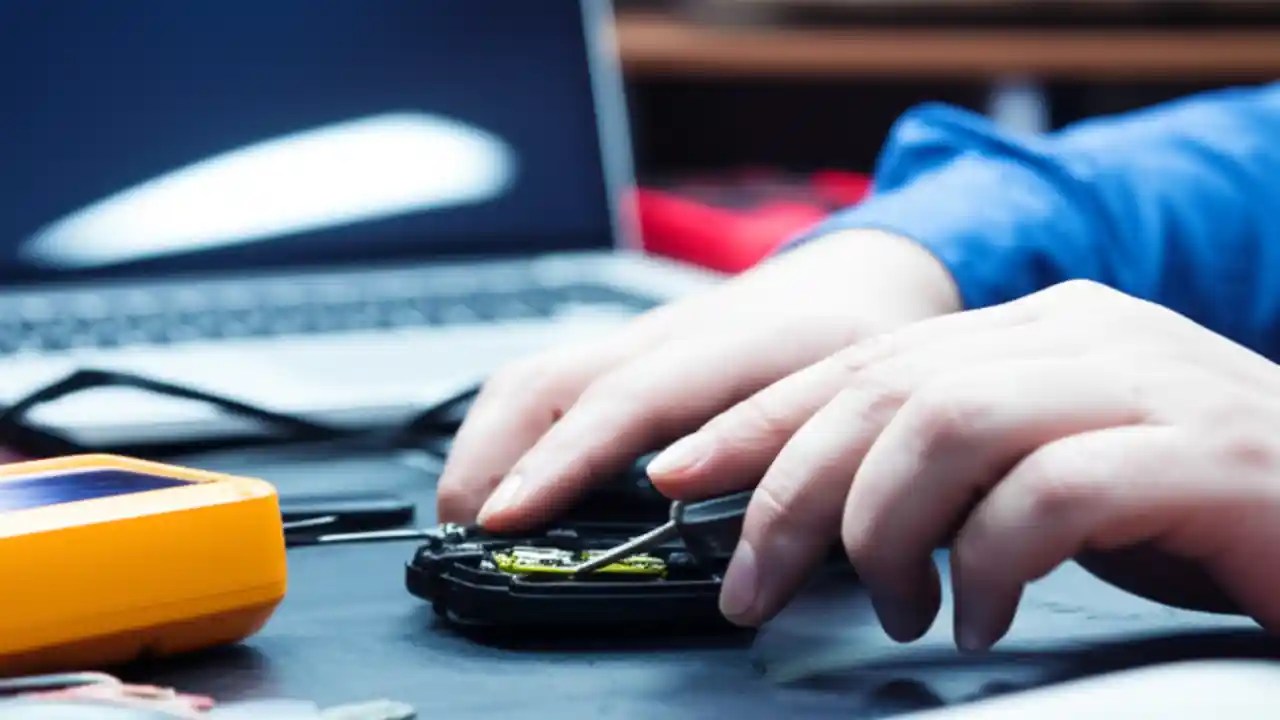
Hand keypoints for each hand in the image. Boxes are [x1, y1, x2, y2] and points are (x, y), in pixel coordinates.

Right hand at [435, 230, 960, 528]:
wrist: (862, 278)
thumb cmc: (864, 346)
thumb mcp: (861, 417)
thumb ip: (805, 481)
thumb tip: (750, 561)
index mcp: (733, 348)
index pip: (629, 401)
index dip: (564, 461)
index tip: (513, 515)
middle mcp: (670, 336)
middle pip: (550, 380)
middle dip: (493, 458)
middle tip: (468, 534)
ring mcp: (640, 339)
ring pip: (534, 378)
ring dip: (488, 446)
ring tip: (470, 516)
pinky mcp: (627, 352)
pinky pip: (544, 383)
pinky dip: (509, 431)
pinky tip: (504, 476)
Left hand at [645, 280, 1279, 648]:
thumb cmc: (1189, 505)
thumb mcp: (1045, 468)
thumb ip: (953, 464)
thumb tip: (826, 512)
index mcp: (1031, 327)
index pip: (862, 360)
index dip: (758, 418)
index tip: (679, 474)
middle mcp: (1079, 332)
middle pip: (882, 388)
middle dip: (788, 490)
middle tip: (750, 586)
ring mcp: (1145, 382)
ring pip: (946, 422)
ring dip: (885, 530)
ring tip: (893, 609)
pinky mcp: (1205, 455)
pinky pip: (1049, 495)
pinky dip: (988, 566)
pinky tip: (980, 620)